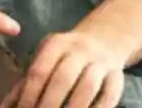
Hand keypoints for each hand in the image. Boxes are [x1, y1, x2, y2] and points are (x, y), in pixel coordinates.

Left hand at [0, 32, 125, 107]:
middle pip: (62, 79)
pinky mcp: (117, 78)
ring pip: (87, 89)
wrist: (105, 40)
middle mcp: (79, 50)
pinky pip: (107, 98)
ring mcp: (100, 63)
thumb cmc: (65, 57)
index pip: (39, 71)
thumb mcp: (44, 60)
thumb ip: (24, 86)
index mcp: (56, 44)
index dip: (29, 96)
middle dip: (49, 105)